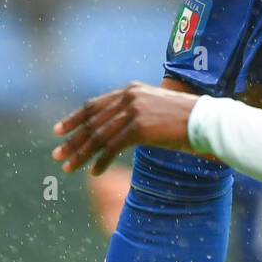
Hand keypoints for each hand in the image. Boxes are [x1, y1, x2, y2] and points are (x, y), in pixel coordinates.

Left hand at [52, 82, 197, 175]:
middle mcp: (129, 96)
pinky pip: (112, 147)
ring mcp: (134, 110)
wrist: (204, 120)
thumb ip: (133, 112)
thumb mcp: (154, 108)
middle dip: (73, 140)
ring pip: (98, 136)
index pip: (94, 104)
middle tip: (57, 155)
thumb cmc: (182, 118)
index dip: (74, 118)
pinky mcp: (139, 127)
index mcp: (130, 89)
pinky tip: (93, 172)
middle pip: (92, 121)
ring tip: (68, 168)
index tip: (58, 131)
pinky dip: (101, 161)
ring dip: (81, 154)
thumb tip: (113, 129)